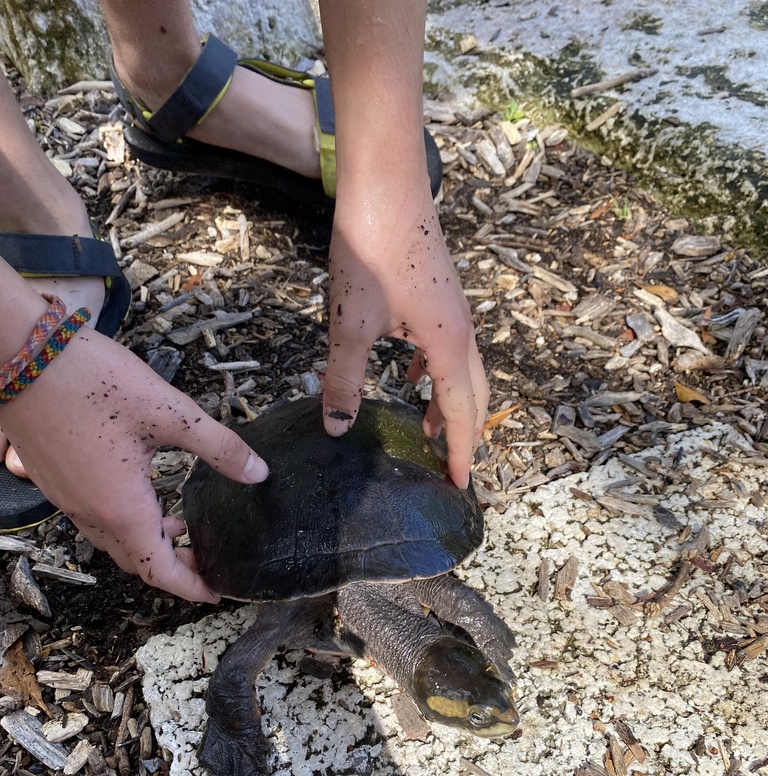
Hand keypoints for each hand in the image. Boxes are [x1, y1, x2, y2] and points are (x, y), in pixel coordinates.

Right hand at [0, 330, 267, 601]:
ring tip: (181, 528)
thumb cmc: (91, 380)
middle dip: (174, 567)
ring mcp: (66, 497)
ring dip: (148, 543)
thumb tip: (257, 473)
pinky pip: (92, 518)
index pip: (159, 571)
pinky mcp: (54, 478)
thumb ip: (218, 447)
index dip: (190, 587)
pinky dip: (123, 522)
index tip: (215, 592)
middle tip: (206, 557)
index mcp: (121, 508)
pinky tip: (141, 494)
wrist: (19, 353)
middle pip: (136, 562)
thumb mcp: (169, 412)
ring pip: (112, 541)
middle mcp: (90, 512)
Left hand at [322, 180, 488, 488]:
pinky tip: (408, 376)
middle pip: (472, 396)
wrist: (386, 184)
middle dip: (462, 435)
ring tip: (425, 432)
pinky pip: (445, 347)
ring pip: (461, 371)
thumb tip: (337, 428)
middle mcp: (462, 330)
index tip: (458, 487)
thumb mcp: (350, 325)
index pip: (460, 414)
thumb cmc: (372, 250)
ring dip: (447, 404)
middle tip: (449, 467)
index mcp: (448, 345)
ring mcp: (454, 310)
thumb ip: (343, 380)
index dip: (458, 453)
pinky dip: (433, 373)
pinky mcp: (440, 295)